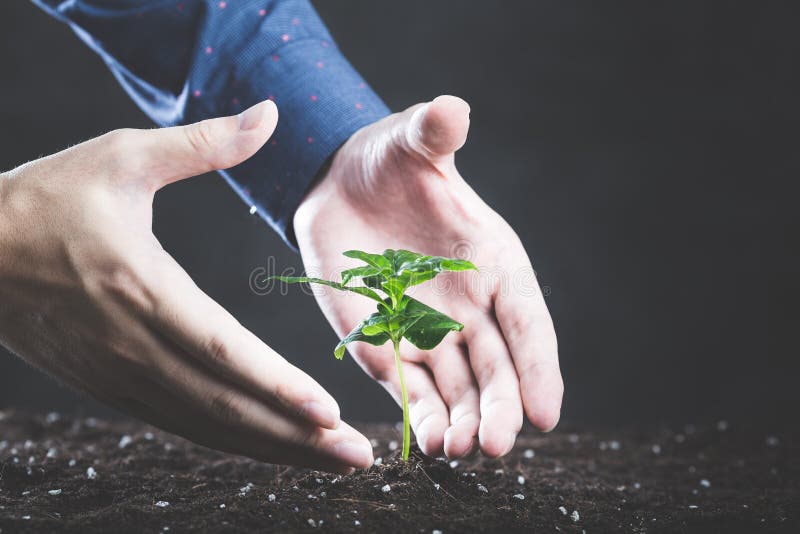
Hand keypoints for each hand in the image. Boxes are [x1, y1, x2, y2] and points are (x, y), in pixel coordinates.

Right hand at [0, 100, 372, 472]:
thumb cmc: (46, 199)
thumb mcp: (123, 156)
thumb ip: (205, 144)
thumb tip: (270, 113)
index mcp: (143, 288)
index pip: (221, 349)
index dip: (276, 385)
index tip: (327, 411)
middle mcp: (136, 346)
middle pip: (226, 406)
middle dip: (297, 437)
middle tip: (357, 456)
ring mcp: (122, 376)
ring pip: (209, 426)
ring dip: (274, 450)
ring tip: (331, 461)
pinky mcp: (114, 388)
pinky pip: (184, 424)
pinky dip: (234, 441)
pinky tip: (272, 447)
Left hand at [294, 95, 562, 458]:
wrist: (342, 181)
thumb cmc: (392, 161)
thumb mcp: (413, 141)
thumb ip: (434, 134)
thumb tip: (451, 110)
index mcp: (493, 262)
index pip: (527, 321)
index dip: (539, 367)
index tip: (546, 413)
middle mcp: (470, 305)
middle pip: (497, 367)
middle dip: (500, 406)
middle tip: (496, 445)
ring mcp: (430, 329)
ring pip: (457, 387)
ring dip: (461, 420)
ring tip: (458, 450)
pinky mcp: (387, 341)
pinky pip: (409, 387)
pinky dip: (420, 414)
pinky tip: (424, 442)